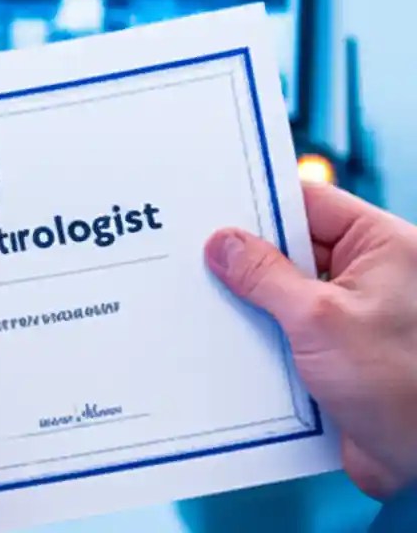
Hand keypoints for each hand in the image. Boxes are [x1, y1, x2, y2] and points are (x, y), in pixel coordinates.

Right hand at [205, 182, 416, 499]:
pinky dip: (261, 334)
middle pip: (293, 247)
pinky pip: (289, 330)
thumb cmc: (400, 385)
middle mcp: (372, 273)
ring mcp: (356, 314)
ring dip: (251, 301)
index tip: (209, 210)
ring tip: (200, 298)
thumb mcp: (319, 319)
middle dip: (246, 258)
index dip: (259, 205)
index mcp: (383, 246)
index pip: (310, 204)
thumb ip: (264, 275)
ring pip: (286, 291)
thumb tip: (222, 243)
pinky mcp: (340, 353)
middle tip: (194, 257)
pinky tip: (225, 338)